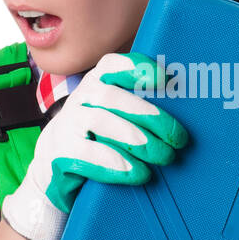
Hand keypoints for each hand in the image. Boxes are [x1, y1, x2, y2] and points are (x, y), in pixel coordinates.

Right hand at [0, 51, 188, 239]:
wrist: (53, 167)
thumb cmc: (97, 138)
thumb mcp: (113, 117)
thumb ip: (138, 108)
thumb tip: (185, 112)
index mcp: (95, 84)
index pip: (111, 66)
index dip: (136, 68)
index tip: (164, 79)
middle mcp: (80, 99)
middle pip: (112, 97)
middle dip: (149, 116)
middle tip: (178, 138)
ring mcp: (67, 125)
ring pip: (101, 121)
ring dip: (136, 139)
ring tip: (163, 156)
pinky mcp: (60, 153)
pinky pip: (88, 155)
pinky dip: (117, 164)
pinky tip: (139, 174)